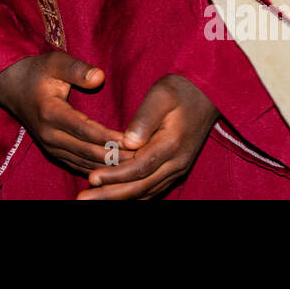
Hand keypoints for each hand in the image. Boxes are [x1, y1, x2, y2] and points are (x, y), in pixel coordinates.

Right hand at [0, 51, 127, 174]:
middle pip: (88, 152)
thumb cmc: (37, 71)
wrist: (11, 87)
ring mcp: (51, 147)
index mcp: (51, 113)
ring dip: (110, 167)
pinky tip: (119, 169)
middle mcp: (50, 135)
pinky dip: (100, 169)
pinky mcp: (54, 153)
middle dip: (116, 157)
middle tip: (144, 156)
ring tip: (137, 164)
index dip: (110, 138)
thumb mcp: (55, 62)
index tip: (133, 140)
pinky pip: (79, 166)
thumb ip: (77, 69)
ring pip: (85, 164)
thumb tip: (99, 77)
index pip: (86, 131)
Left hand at [77, 74, 217, 199]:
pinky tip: (113, 197)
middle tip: (82, 199)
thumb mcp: (162, 95)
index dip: (114, 175)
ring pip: (145, 192)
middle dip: (110, 195)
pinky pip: (151, 189)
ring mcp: (176, 169)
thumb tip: (127, 141)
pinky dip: (132, 195)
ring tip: (91, 200)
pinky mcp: (174, 169)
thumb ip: (145, 118)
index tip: (91, 179)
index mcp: (171, 145)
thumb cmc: (180, 89)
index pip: (138, 168)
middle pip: (140, 187)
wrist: (208, 94)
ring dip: (118, 198)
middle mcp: (176, 163)